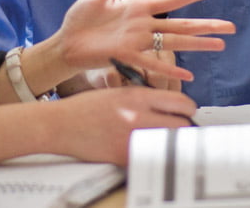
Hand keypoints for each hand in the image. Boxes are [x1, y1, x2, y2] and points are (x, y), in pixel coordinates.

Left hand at [44, 0, 234, 84]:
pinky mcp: (125, 55)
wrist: (65, 43)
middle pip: (181, 24)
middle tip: (230, 27)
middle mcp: (142, 25)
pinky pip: (150, 62)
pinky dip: (168, 67)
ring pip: (173, 41)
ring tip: (220, 45)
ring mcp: (136, 41)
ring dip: (197, 44)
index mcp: (138, 8)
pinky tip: (187, 74)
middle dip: (206, 25)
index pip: (171, 0)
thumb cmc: (81, 18)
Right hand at [49, 86, 196, 165]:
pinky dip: (153, 155)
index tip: (187, 112)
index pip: (181, 102)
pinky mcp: (124, 157)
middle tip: (180, 129)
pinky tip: (147, 151)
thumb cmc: (87, 107)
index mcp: (138, 96)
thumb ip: (146, 98)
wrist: (61, 125)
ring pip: (169, 144)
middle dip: (184, 127)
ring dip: (171, 143)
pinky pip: (151, 157)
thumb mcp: (119, 92)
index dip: (188, 109)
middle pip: (181, 125)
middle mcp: (138, 116)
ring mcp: (132, 138)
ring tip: (166, 140)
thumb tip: (171, 107)